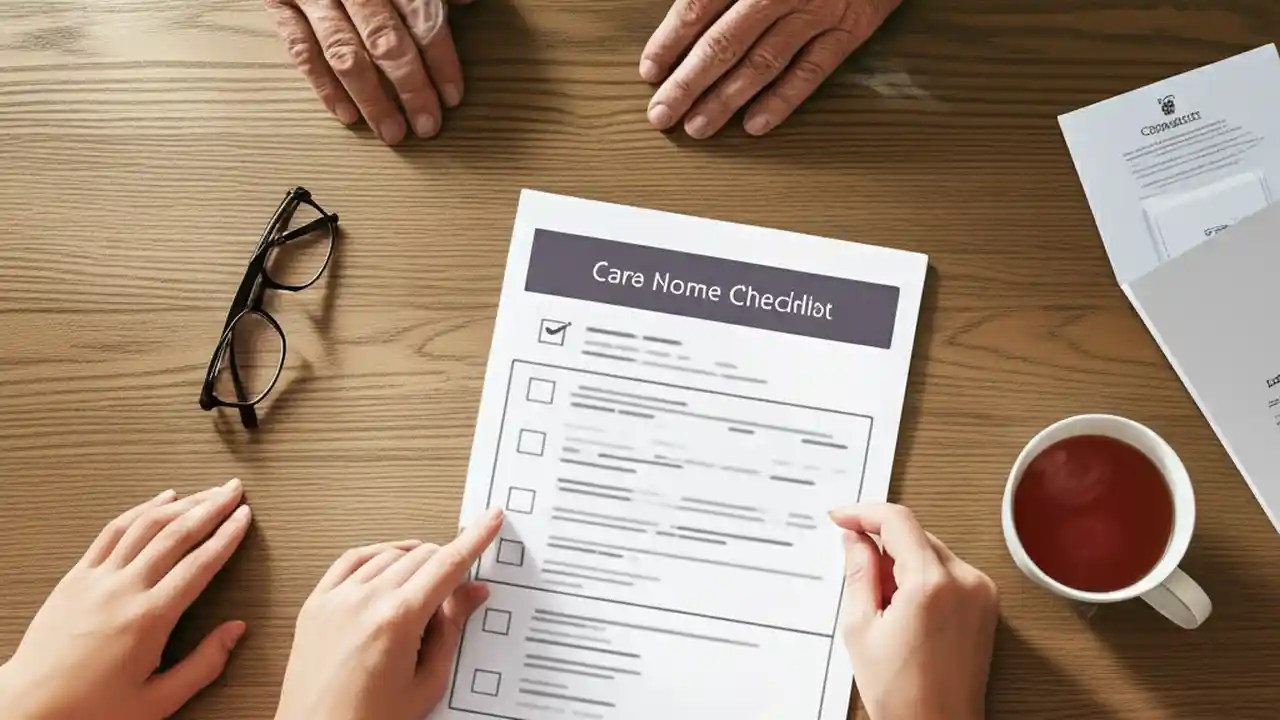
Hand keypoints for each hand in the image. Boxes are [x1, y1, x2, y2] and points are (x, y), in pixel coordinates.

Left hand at [0, 480, 252, 719]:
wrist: (30, 707)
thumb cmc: (93, 709)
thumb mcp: (158, 700)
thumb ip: (204, 664)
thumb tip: (237, 630)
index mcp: (150, 619)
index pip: (200, 564)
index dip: (227, 536)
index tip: (245, 516)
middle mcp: (124, 590)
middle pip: (176, 535)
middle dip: (210, 507)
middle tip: (234, 490)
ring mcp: (97, 579)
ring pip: (145, 526)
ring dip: (180, 503)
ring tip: (206, 491)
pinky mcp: (76, 577)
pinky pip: (111, 532)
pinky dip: (139, 511)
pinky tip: (159, 500)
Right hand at [265, 0, 469, 143]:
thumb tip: (468, 2)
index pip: (421, 18)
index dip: (440, 60)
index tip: (451, 96)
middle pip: (385, 41)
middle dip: (410, 88)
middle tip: (427, 124)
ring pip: (345, 54)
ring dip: (371, 99)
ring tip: (392, 131)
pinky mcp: (280, 5)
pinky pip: (303, 52)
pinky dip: (326, 88)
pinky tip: (349, 116)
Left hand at [274, 509, 503, 719]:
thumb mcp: (426, 683)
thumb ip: (451, 631)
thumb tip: (472, 594)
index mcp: (396, 620)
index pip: (447, 565)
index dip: (474, 539)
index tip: (490, 520)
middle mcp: (364, 601)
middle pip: (421, 556)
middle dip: (446, 564)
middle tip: (457, 590)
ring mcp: (335, 599)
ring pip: (389, 554)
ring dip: (413, 561)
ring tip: (422, 592)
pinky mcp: (315, 604)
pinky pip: (350, 561)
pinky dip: (376, 556)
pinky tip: (388, 566)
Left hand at [640, 0, 902, 137]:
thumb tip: (688, 8)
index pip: (698, 6)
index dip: (670, 42)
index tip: (650, 71)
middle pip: (723, 44)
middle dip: (687, 84)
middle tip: (662, 115)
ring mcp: (818, 11)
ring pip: (762, 63)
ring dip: (726, 100)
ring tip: (698, 127)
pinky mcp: (851, 27)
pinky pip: (811, 70)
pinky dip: (782, 100)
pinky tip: (754, 125)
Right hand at [830, 504, 998, 719]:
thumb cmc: (903, 694)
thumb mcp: (861, 627)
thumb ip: (857, 572)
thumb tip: (855, 539)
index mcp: (932, 583)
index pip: (897, 520)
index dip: (862, 512)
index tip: (842, 516)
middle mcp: (965, 581)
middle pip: (914, 535)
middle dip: (881, 548)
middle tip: (862, 584)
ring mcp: (981, 593)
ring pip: (930, 552)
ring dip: (902, 565)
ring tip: (888, 611)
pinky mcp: (986, 604)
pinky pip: (948, 571)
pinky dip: (922, 579)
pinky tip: (909, 613)